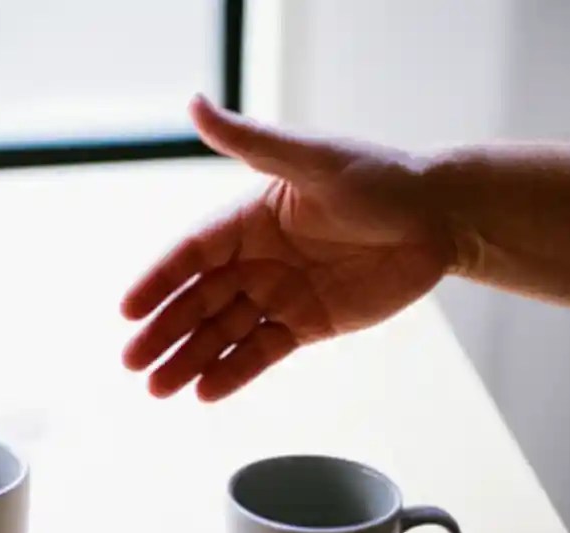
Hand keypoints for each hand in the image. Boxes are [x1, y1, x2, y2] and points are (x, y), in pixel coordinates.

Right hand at [121, 96, 458, 400]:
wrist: (441, 217)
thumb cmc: (379, 177)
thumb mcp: (312, 158)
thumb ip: (251, 141)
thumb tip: (194, 103)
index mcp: (248, 218)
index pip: (191, 254)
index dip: (158, 281)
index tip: (128, 312)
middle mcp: (256, 258)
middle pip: (198, 300)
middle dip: (164, 331)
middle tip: (131, 363)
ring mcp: (280, 293)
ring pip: (224, 332)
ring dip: (189, 359)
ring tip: (158, 389)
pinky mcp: (308, 323)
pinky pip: (262, 351)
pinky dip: (234, 371)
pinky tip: (204, 392)